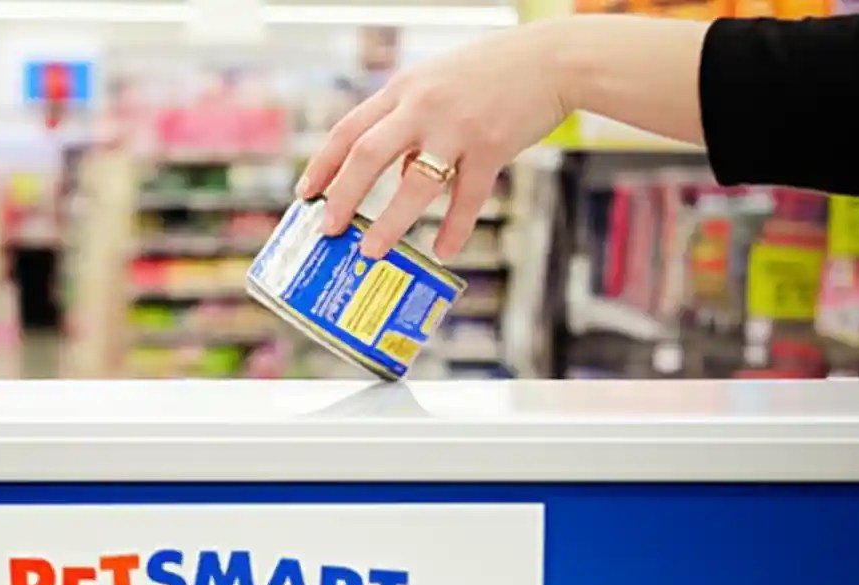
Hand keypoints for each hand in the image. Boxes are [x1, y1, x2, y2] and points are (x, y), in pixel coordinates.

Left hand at [295, 22, 567, 259]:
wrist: (552, 59)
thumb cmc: (493, 72)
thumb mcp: (438, 82)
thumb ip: (411, 120)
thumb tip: (397, 171)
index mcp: (404, 89)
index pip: (349, 129)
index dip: (323, 164)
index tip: (305, 194)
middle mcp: (423, 106)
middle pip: (367, 154)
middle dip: (342, 195)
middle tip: (328, 229)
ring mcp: (457, 127)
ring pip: (414, 183)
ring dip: (389, 222)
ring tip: (371, 251)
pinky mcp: (492, 147)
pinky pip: (467, 198)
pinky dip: (454, 228)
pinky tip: (442, 250)